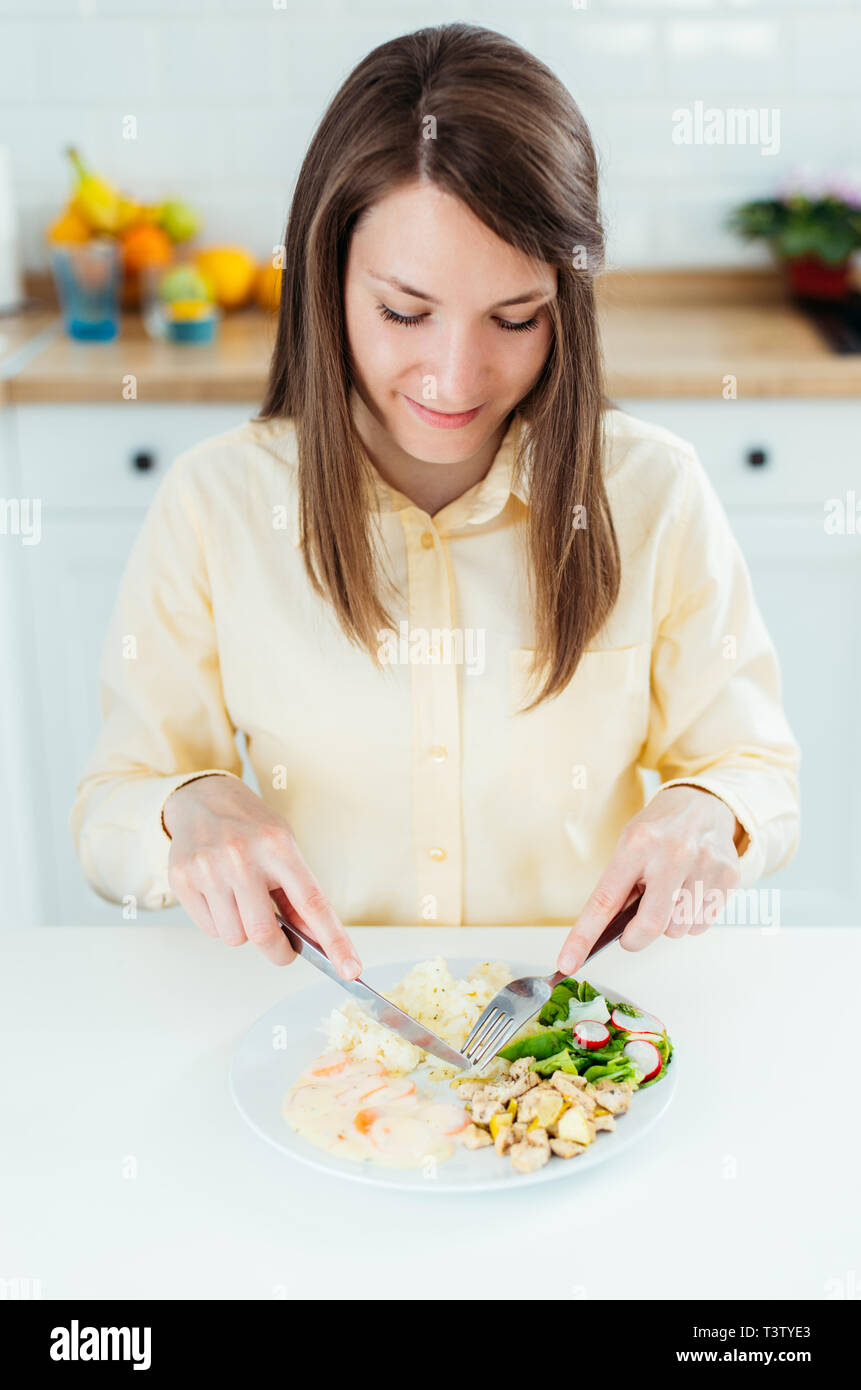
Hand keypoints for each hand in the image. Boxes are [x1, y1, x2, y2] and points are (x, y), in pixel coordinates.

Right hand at [163, 775, 361, 977]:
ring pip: (234, 937)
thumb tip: (316, 939)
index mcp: (277, 846)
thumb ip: (298, 893)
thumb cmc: (252, 828)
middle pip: (263, 934)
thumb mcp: (284, 848)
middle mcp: (241, 856)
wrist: (203, 798)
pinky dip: (221, 924)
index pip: (312, 902)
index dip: (334, 940)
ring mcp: (208, 868)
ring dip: (245, 932)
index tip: (350, 969)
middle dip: (279, 952)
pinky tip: (221, 897)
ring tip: (244, 904)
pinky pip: (210, 929)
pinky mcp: (182, 879)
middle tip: (284, 949)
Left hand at [557, 785, 742, 973]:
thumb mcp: (630, 846)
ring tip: (669, 896)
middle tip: (632, 934)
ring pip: (678, 929)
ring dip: (668, 925)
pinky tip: (689, 893)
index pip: (605, 900)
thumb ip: (620, 886)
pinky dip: (690, 920)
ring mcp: (704, 865)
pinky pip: (702, 924)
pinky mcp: (728, 876)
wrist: (704, 803)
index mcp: (637, 845)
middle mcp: (672, 853)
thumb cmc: (660, 829)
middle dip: (636, 939)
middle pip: (651, 924)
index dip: (583, 937)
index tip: (567, 963)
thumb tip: (606, 934)